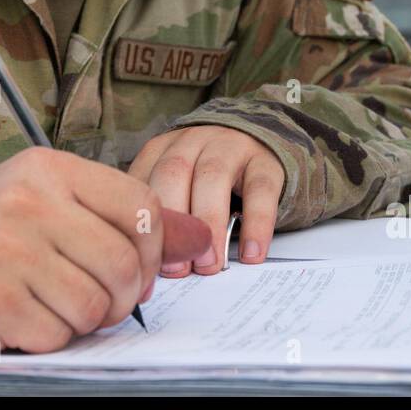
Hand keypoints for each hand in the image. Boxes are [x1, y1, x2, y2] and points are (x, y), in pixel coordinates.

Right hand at [0, 147, 209, 353]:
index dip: (155, 249)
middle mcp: (28, 203)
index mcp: (49, 168)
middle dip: (125, 296)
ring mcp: (6, 252)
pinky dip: (51, 337)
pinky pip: (56, 335)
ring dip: (87, 319)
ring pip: (94, 305)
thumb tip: (200, 238)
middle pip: (124, 264)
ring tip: (59, 305)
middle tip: (103, 299)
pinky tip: (26, 317)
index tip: (137, 267)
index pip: (142, 206)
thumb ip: (123, 215)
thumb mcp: (54, 199)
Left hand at [128, 125, 283, 276]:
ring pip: (214, 178)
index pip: (144, 178)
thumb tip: (151, 261)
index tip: (147, 256)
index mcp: (163, 148)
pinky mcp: (266, 161)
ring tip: (210, 263)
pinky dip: (257, 225)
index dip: (145, 219)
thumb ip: (164, 214)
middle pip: (174, 173)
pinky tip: (251, 254)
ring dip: (209, 225)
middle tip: (178, 268)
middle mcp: (193, 141)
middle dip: (174, 222)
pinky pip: (261, 190)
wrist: (256, 147)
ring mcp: (231, 146)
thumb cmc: (207, 179)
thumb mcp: (177, 187)